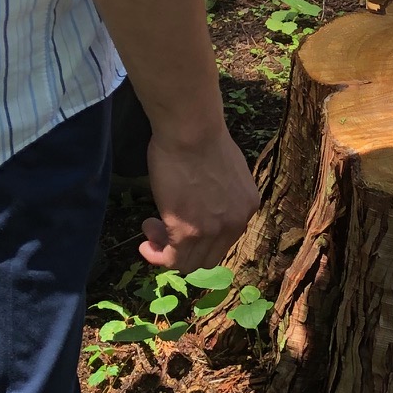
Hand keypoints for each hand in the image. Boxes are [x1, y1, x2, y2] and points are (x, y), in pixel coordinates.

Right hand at [142, 122, 258, 270]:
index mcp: (247, 206)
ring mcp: (212, 230)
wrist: (191, 129)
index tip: (179, 224)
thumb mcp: (225, 171)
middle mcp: (236, 223)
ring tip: (150, 227)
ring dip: (166, 251)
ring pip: (189, 263)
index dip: (199, 238)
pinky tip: (145, 239)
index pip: (225, 241)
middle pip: (209, 258)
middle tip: (160, 229)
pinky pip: (171, 258)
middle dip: (182, 249)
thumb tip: (202, 204)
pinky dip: (156, 255)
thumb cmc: (202, 138)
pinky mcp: (187, 232)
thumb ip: (219, 195)